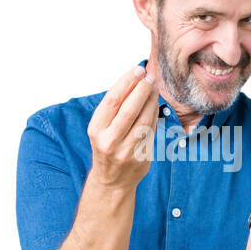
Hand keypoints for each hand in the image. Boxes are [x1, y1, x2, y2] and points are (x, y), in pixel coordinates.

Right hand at [86, 65, 157, 190]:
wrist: (112, 180)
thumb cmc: (107, 146)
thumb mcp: (101, 129)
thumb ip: (114, 108)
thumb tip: (135, 79)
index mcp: (96, 130)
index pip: (112, 100)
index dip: (127, 82)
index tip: (138, 70)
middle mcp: (108, 141)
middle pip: (128, 109)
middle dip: (141, 89)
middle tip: (149, 77)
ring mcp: (125, 150)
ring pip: (143, 119)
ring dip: (151, 100)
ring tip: (154, 87)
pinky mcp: (141, 156)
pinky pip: (151, 130)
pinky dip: (154, 114)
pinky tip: (154, 104)